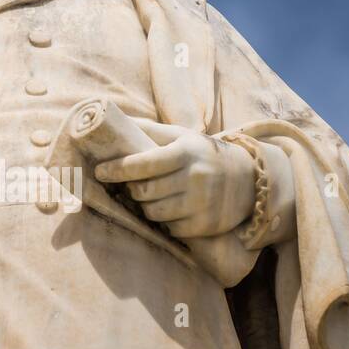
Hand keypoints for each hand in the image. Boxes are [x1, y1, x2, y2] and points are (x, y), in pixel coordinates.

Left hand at [93, 121, 256, 238]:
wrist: (249, 179)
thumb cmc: (203, 154)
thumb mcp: (181, 136)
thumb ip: (149, 130)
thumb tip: (113, 119)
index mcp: (185, 153)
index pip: (143, 163)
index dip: (117, 169)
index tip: (99, 171)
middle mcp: (195, 178)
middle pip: (145, 191)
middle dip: (131, 189)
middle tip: (129, 185)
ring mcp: (203, 204)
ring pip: (154, 212)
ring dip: (145, 206)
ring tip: (149, 197)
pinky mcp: (206, 226)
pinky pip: (171, 229)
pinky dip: (164, 221)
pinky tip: (169, 210)